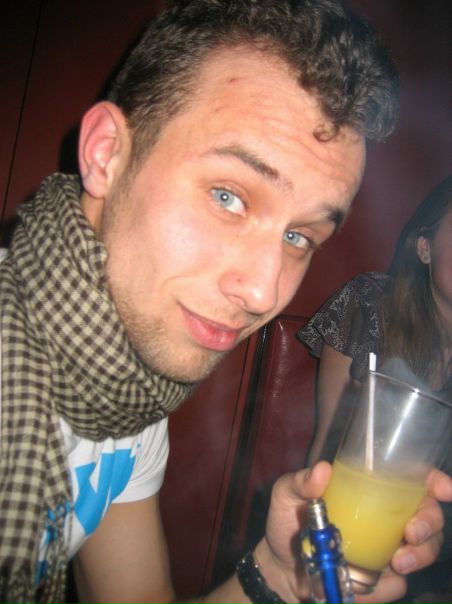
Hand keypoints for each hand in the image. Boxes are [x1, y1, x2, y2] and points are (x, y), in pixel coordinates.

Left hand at [253, 464, 451, 603]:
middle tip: (412, 532)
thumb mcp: (286, 495)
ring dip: (420, 556)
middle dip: (430, 522)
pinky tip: (368, 583)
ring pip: (424, 550)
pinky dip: (388, 585)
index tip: (444, 488)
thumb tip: (322, 471)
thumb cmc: (288, 522)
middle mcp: (386, 516)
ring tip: (398, 561)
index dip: (434, 481)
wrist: (281, 567)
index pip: (411, 478)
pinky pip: (398, 584)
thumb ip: (301, 482)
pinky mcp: (382, 578)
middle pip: (428, 514)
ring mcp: (388, 548)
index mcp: (368, 488)